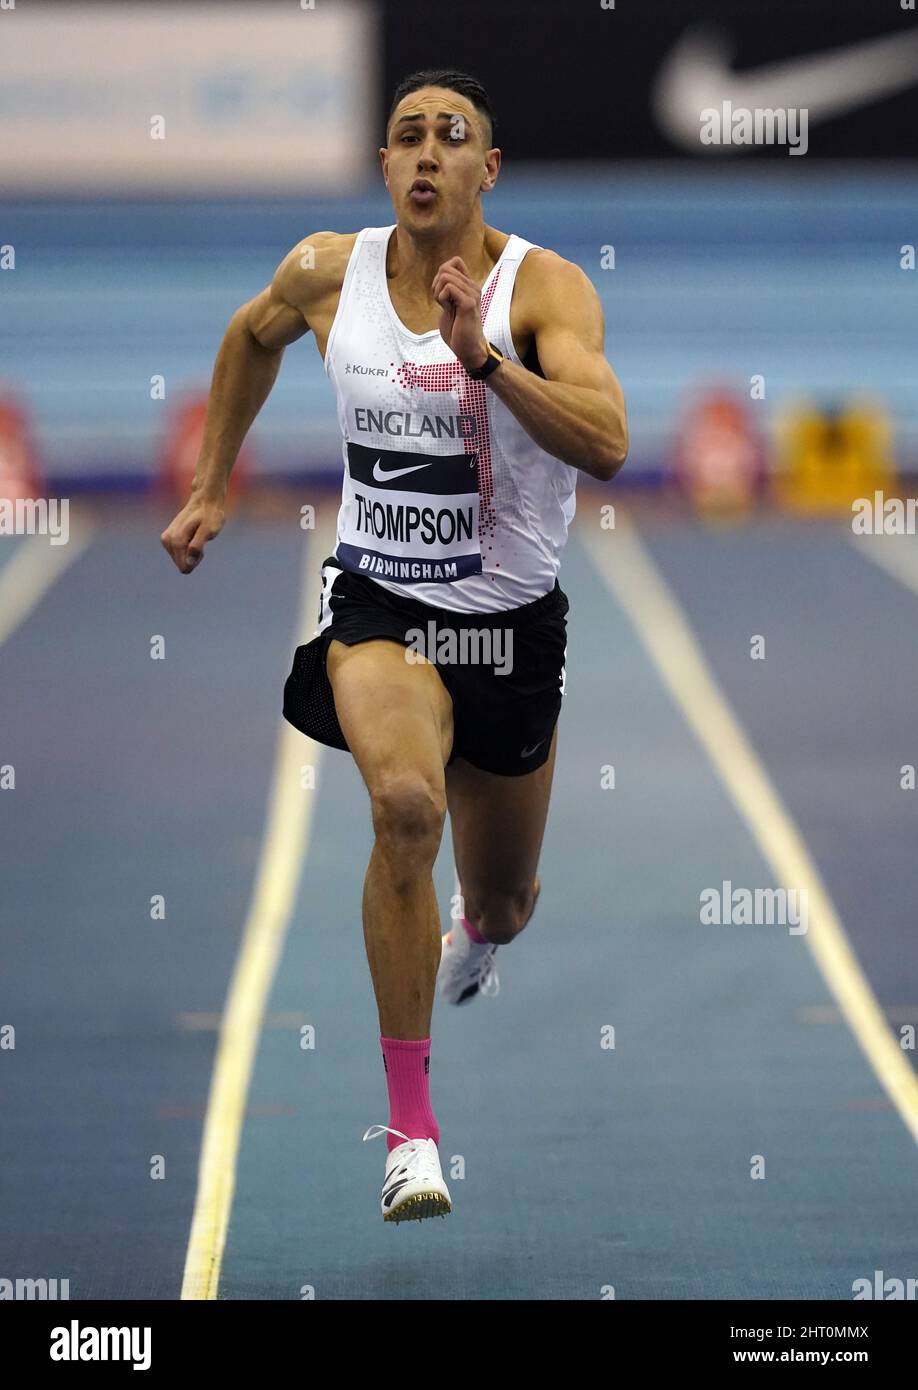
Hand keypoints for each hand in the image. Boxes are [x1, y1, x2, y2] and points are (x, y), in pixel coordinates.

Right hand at [160, 490, 225, 573]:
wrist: (204, 500)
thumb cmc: (210, 515)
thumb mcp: (208, 531)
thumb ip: (197, 546)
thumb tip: (188, 563)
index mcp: (176, 541)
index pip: (185, 567)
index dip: (197, 559)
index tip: (201, 544)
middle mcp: (167, 541)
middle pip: (182, 564)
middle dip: (194, 556)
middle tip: (200, 538)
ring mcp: (165, 540)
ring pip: (180, 559)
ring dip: (191, 551)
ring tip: (197, 534)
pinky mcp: (166, 538)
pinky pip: (179, 553)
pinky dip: (188, 547)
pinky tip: (192, 534)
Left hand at [431, 257, 488, 371]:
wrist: (468, 349)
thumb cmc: (457, 330)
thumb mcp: (449, 305)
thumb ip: (447, 290)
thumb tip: (440, 274)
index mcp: (469, 286)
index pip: (455, 261)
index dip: (442, 272)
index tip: (442, 291)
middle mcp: (472, 287)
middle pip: (445, 267)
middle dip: (436, 285)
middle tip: (441, 302)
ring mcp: (472, 294)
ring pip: (445, 276)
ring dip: (437, 292)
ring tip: (445, 306)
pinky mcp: (469, 303)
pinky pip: (448, 288)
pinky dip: (441, 298)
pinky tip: (447, 309)